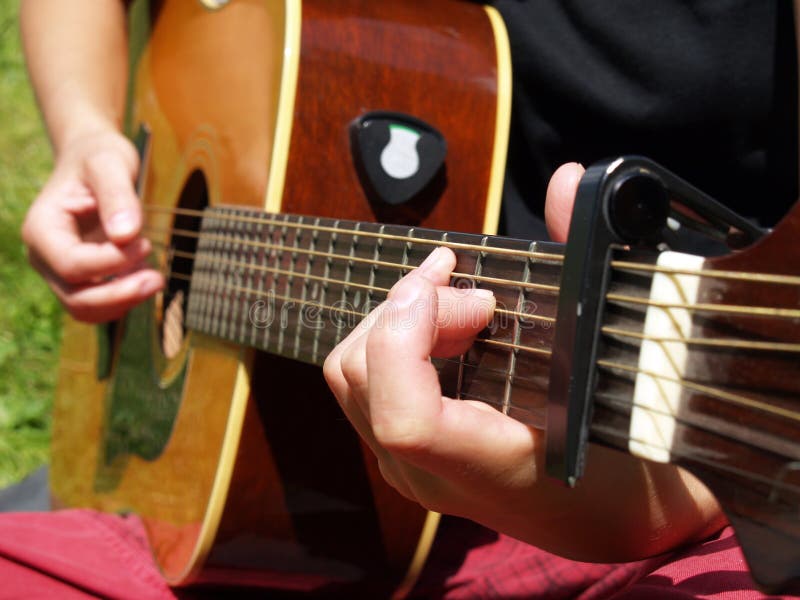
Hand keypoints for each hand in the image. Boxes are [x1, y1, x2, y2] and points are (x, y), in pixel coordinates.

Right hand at [22, 128, 162, 322]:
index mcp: (42, 228)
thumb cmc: (99, 157)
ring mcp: (61, 270)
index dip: (110, 263)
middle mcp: (45, 255)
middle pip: (75, 297)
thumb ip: (118, 196)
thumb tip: (126, 235)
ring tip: (156, 279)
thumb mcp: (110, 162)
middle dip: (118, 295)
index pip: (71, 263)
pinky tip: (146, 276)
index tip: (145, 242)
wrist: (93, 159)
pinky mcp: (82, 277)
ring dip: (123, 302)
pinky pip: (99, 304)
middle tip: (158, 278)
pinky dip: (124, 299)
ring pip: (85, 309)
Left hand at [324, 163, 723, 561]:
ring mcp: (412, 467)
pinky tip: (449, 325)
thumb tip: (568, 181)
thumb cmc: (637, 464)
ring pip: (353, 376)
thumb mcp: (633, 375)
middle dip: (407, 308)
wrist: (617, 527)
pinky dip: (398, 338)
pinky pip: (369, 385)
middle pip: (359, 375)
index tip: (452, 279)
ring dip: (398, 319)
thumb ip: (590, 272)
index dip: (406, 334)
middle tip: (476, 291)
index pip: (404, 417)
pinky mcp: (408, 455)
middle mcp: (432, 474)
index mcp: (489, 468)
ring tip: (463, 303)